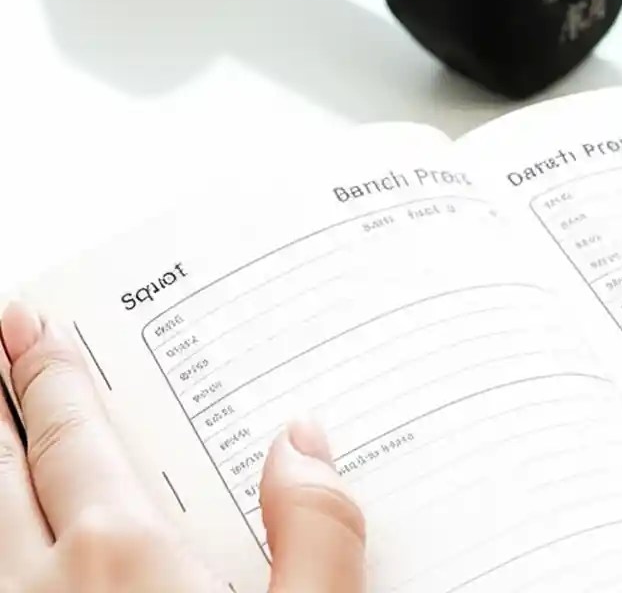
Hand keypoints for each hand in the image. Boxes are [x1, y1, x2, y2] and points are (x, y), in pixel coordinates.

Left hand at [0, 301, 366, 591]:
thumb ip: (314, 534)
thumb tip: (305, 444)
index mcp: (123, 558)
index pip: (73, 441)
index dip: (50, 380)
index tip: (33, 329)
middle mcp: (45, 587)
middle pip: (3, 471)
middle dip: (5, 403)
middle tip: (2, 343)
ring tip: (7, 427)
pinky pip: (2, 575)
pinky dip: (6, 540)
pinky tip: (25, 541)